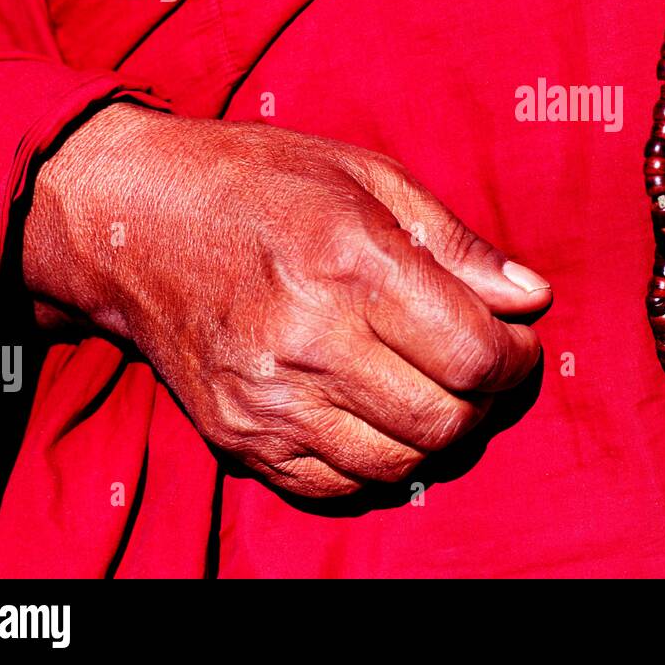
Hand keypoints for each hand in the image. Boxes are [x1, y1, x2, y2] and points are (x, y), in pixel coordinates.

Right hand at [23, 104, 550, 496]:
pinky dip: (374, 462)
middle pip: (443, 420)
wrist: (133, 220)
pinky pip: (335, 486)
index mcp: (353, 262)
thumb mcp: (369, 178)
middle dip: (485, 401)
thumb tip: (531, 298)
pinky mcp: (237, 436)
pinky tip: (377, 414)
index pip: (472, 354)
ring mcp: (268, 398)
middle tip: (482, 368)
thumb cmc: (264, 183)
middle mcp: (309, 339)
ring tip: (433, 389)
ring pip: (397, 463)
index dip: (516, 359)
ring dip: (435, 435)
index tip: (516, 342)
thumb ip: (457, 244)